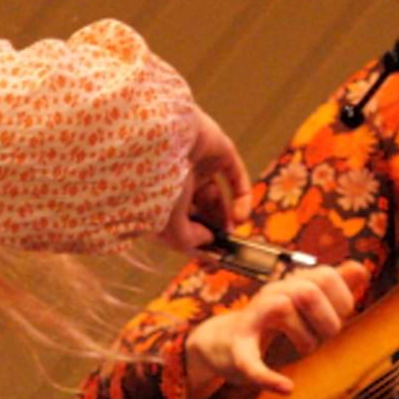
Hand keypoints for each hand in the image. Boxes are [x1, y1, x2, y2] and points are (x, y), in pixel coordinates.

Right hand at [157, 105, 252, 254]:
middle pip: (198, 211)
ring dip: (223, 215)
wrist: (161, 139)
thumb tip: (210, 242)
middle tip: (226, 246)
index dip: (194, 241)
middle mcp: (174, 181)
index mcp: (156, 198)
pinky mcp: (219, 150)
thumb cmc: (156, 185)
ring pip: (216, 196)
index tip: (210, 259)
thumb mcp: (169, 227)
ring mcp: (196, 164)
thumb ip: (190, 241)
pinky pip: (235, 177)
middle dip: (212, 229)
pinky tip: (241, 217)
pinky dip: (242, 198)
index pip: (177, 223)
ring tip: (229, 229)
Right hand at [185, 261, 372, 398]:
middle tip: (325, 336)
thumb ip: (332, 286)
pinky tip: (286, 387)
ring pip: (283, 309)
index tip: (341, 317)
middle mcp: (272, 295)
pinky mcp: (238, 350)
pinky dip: (269, 377)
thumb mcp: (301, 303)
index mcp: (290, 284)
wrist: (220, 341)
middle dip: (328, 318)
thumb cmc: (270, 322)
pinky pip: (251, 361)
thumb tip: (361, 268)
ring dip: (305, 338)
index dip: (342, 298)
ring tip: (305, 350)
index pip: (325, 275)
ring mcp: (253, 320)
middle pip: (307, 289)